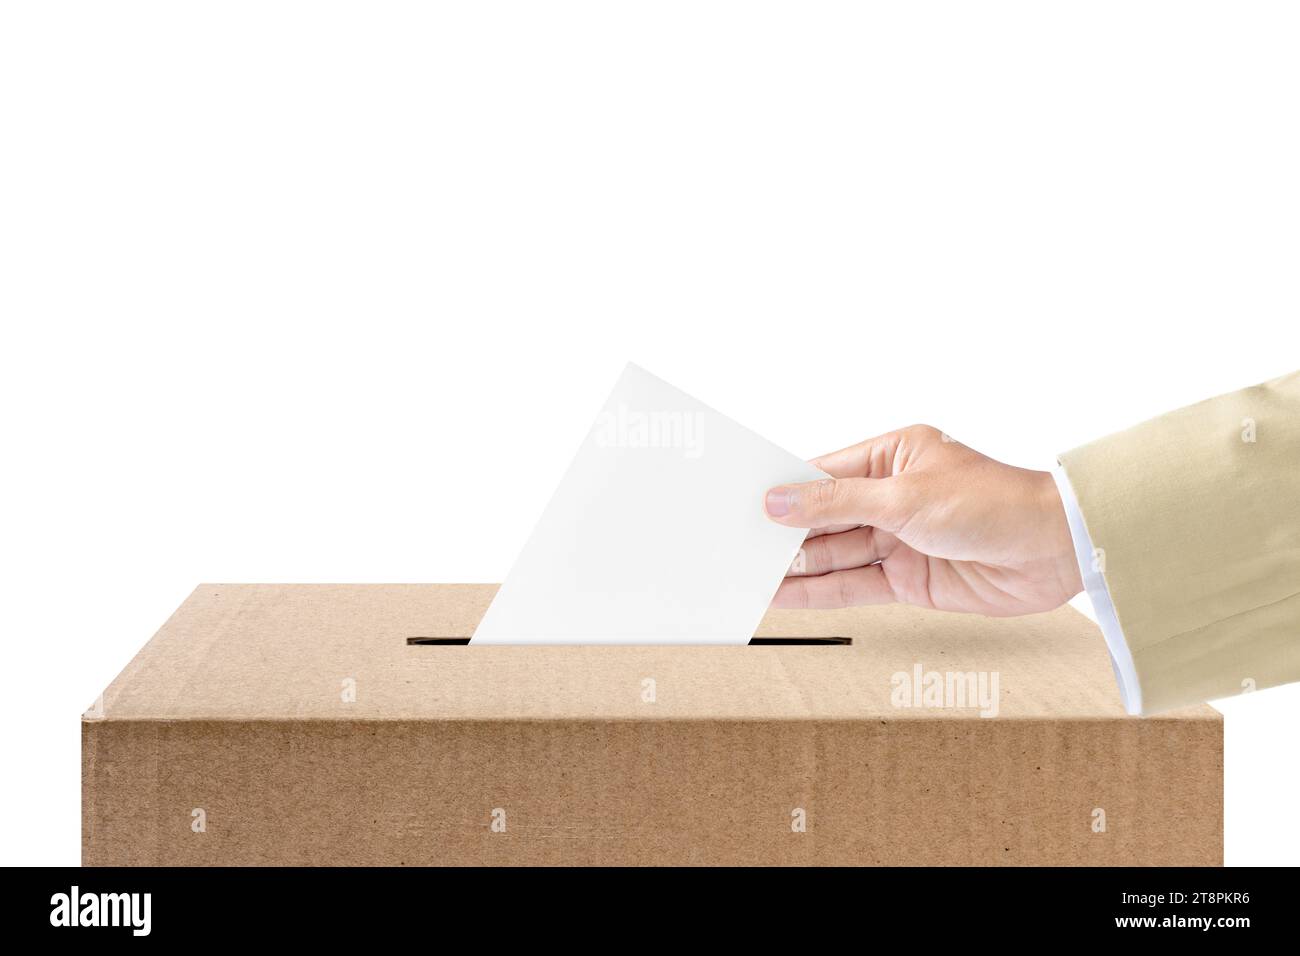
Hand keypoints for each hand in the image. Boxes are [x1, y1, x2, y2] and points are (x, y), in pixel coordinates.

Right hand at [764, 425, 1082, 614]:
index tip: (743, 502)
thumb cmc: (995, 504)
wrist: (1056, 553)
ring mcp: (900, 538)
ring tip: (749, 576)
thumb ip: (836, 504)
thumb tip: (779, 501)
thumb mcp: (905, 498)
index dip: (784, 490)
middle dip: (784, 533)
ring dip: (795, 567)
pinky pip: (853, 585)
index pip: (824, 473)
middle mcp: (893, 495)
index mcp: (894, 455)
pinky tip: (784, 596)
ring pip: (835, 554)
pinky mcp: (909, 579)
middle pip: (825, 517)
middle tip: (736, 545)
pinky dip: (819, 592)